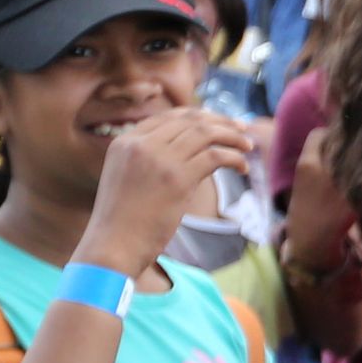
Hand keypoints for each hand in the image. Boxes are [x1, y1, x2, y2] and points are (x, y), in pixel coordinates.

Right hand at [74, 108, 255, 275]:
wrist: (113, 246)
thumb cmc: (122, 223)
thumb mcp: (127, 179)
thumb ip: (148, 162)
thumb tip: (186, 158)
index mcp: (125, 142)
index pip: (168, 117)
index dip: (198, 117)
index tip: (219, 123)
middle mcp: (141, 144)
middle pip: (189, 120)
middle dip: (220, 122)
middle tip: (242, 129)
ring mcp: (159, 159)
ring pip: (204, 133)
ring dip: (232, 137)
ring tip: (248, 146)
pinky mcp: (177, 179)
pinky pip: (214, 156)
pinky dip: (234, 158)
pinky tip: (242, 168)